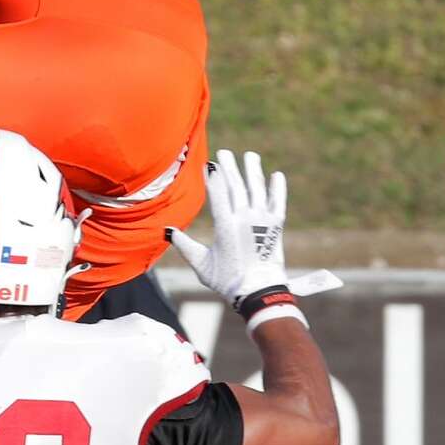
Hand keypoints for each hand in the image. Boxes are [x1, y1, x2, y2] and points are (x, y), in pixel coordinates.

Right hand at [168, 150, 339, 306]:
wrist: (259, 292)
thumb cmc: (227, 281)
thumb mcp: (201, 265)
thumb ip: (184, 245)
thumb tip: (167, 231)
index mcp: (225, 226)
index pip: (218, 193)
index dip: (213, 177)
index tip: (208, 164)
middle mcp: (245, 218)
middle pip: (236, 186)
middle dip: (230, 167)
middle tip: (225, 153)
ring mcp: (263, 221)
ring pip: (257, 189)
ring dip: (253, 171)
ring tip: (250, 156)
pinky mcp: (276, 227)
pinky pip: (277, 202)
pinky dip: (277, 189)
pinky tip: (276, 176)